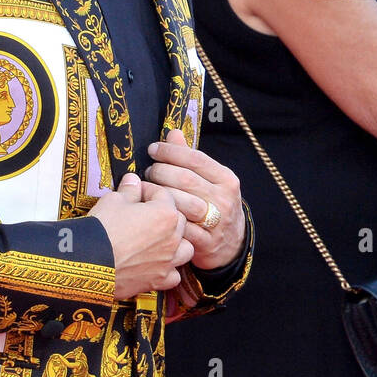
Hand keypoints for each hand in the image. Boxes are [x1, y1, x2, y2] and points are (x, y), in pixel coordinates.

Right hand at [88, 172, 191, 298]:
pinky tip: (156, 265)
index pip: (163, 194)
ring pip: (185, 249)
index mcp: (166, 214)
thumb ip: (128, 190)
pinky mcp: (157, 281)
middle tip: (144, 214)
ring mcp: (167, 262)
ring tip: (159, 240)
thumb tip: (132, 180)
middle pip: (178, 221)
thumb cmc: (101, 229)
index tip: (137, 192)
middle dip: (164, 215)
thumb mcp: (113, 201)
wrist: (87, 264)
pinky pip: (173, 276)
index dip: (148, 190)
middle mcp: (172, 239)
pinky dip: (168, 270)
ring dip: (176, 243)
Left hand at [146, 129, 245, 270]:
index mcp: (226, 179)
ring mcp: (216, 222)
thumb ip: (191, 158)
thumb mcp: (211, 180)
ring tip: (145, 189)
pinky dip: (162, 219)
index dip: (171, 151)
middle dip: (160, 171)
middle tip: (147, 171)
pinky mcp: (205, 243)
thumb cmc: (214, 204)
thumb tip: (173, 133)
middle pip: (185, 179)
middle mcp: (224, 199)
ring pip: (180, 203)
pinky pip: (178, 228)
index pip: (196, 158)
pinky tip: (150, 212)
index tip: (153, 149)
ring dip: (157, 194)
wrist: (231, 243)